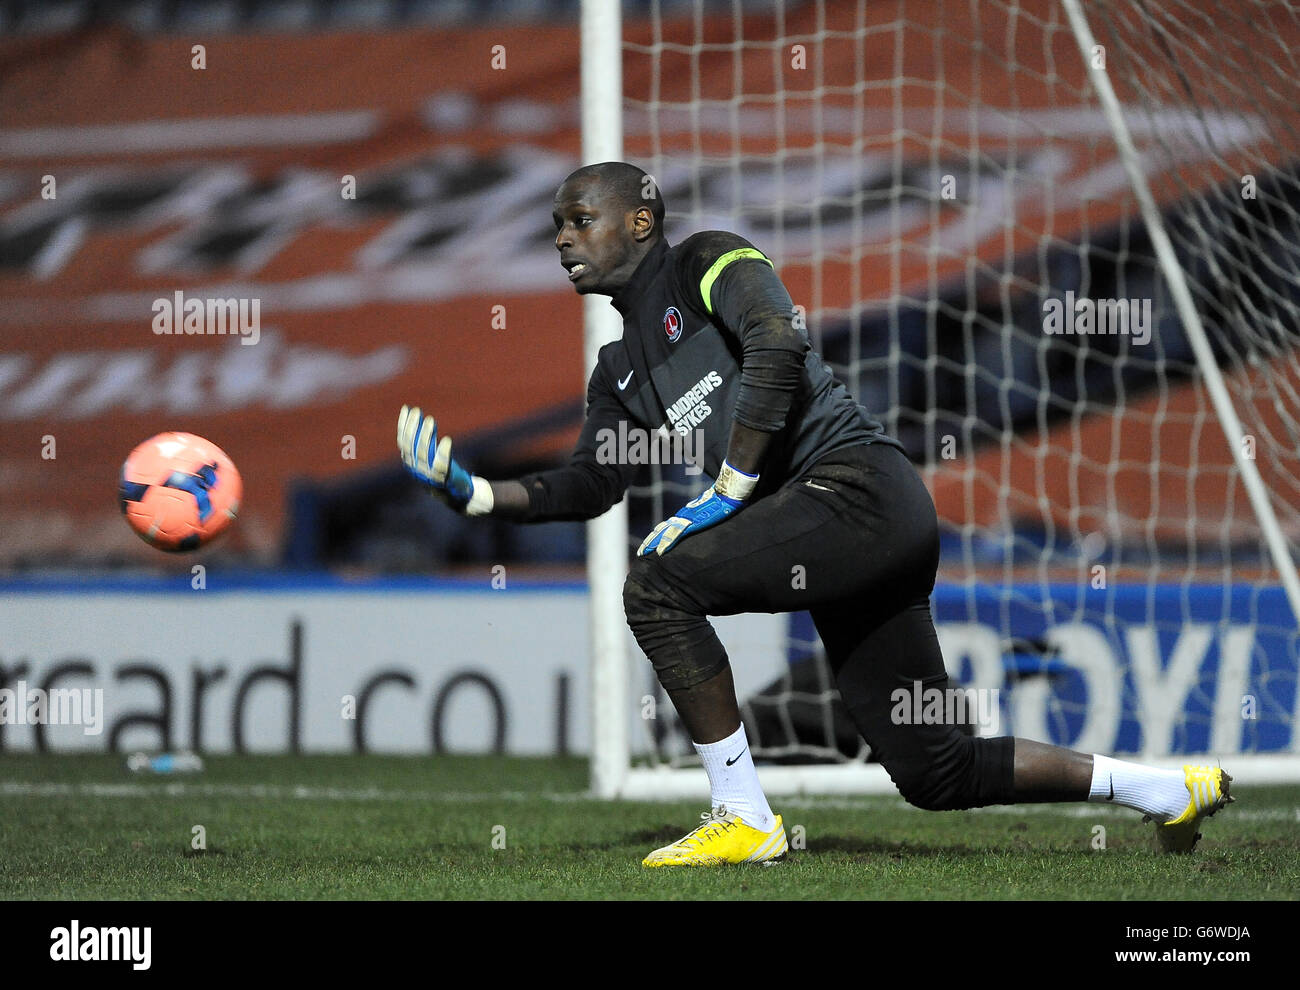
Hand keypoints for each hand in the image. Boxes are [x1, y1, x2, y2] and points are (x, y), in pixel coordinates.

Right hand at [397, 405, 492, 514]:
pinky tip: (446, 439)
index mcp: (410, 462)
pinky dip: (442, 452)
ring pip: (422, 454)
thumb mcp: (429, 455)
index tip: (407, 409)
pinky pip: (440, 465)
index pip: (403, 441)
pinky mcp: (442, 480)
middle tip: (418, 411)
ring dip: (425, 435)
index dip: (403, 425)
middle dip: (412, 427)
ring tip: (430, 420)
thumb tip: (416, 415)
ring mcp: (427, 475)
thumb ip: (423, 440)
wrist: (456, 494)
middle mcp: (415, 469)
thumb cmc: (443, 471)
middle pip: (410, 446)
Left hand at [637, 461, 758, 555]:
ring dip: (653, 543)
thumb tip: (709, 518)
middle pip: (662, 530)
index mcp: (687, 513)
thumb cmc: (723, 498)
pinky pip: (676, 535)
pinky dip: (667, 543)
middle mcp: (683, 515)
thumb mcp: (712, 509)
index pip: (668, 526)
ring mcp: (686, 519)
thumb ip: (706, 514)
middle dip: (650, 541)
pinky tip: (660, 552)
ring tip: (643, 553)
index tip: (650, 544)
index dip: (658, 535)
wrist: (728, 491)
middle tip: (640, 553)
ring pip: (664, 533)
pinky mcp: (692, 523)